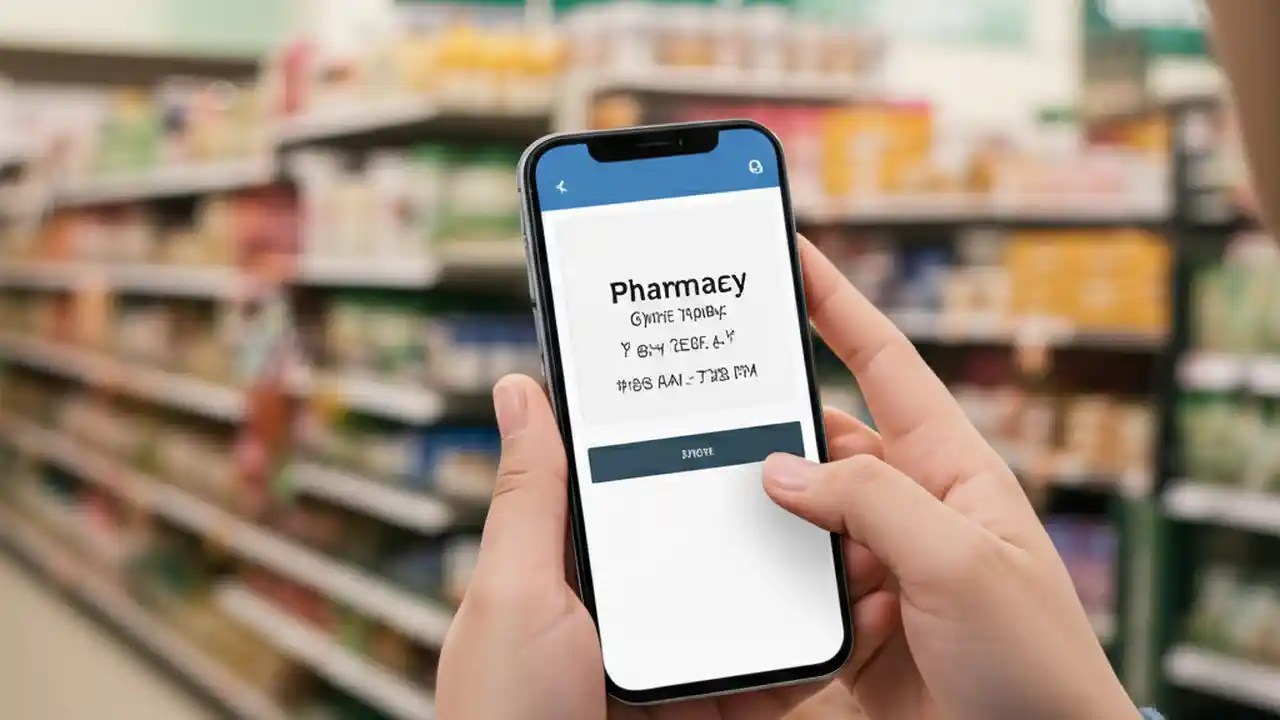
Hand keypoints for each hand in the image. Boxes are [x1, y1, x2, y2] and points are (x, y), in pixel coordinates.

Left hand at [436, 373, 892, 719]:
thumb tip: (519, 388)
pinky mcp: (711, 709)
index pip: (635, 484)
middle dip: (765, 502)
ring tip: (855, 522)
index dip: (681, 441)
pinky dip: (816, 642)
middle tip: (822, 453)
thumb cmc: (502, 716)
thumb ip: (531, 496)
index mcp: (573, 570)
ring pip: (750, 602)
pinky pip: (773, 671)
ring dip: (804, 568)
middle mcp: (626, 612)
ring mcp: (673, 665)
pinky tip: (853, 606)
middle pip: (707, 539)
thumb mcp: (514, 591)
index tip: (732, 394)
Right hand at [756, 239, 1139, 719]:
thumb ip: (869, 501)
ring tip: (742, 530)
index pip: (882, 363)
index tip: (789, 254)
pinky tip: (765, 605)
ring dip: (770, 530)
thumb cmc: (1035, 663)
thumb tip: (779, 469)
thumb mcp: (961, 562)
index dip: (836, 303)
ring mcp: (871, 568)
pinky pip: (786, 590)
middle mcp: (905, 509)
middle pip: (819, 445)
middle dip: (774, 439)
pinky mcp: (842, 626)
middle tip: (714, 416)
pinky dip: (769, 595)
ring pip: (792, 520)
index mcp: (950, 469)